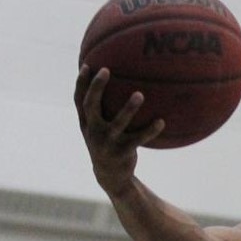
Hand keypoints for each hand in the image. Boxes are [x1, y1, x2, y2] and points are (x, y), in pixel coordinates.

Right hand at [76, 66, 164, 190]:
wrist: (110, 176)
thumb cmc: (107, 144)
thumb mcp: (98, 129)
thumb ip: (101, 110)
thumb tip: (115, 83)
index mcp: (86, 123)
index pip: (79, 100)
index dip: (82, 83)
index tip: (88, 65)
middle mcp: (94, 131)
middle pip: (91, 106)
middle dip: (97, 87)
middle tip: (106, 71)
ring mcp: (107, 142)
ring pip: (117, 123)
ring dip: (128, 108)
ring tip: (139, 94)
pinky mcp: (122, 152)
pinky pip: (138, 139)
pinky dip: (150, 130)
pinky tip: (161, 121)